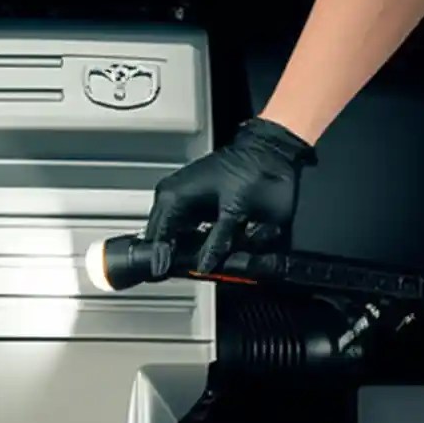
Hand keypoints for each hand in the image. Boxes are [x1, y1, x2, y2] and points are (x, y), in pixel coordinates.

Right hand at [144, 117, 316, 273]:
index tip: (163, 273)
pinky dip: (187, 234)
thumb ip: (218, 242)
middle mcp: (171, 193)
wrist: (264, 149)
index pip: (158, 236)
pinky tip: (197, 245)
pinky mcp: (192, 193)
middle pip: (160, 232)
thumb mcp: (235, 212)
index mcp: (174, 197)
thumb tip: (206, 265)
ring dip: (177, 244)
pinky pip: (182, 220)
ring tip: (186, 262)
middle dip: (168, 251)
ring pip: (170, 227)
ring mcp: (180, 191)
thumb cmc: (249, 171)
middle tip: (174, 272)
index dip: (161, 258)